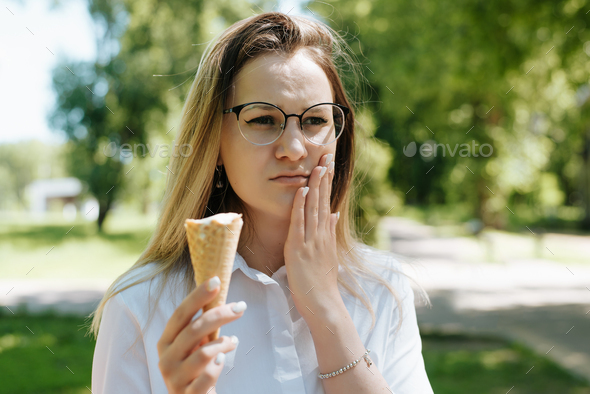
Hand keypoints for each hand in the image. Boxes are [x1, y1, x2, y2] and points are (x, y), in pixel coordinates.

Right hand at [157, 276, 245, 393]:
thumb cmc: (196, 368)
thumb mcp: (194, 345)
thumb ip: (200, 325)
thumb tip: (218, 292)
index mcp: (166, 342)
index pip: (180, 314)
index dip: (197, 296)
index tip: (216, 280)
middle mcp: (166, 359)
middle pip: (193, 330)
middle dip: (220, 314)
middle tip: (241, 307)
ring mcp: (175, 379)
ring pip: (203, 353)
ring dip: (223, 343)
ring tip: (233, 341)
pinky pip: (208, 376)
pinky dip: (218, 366)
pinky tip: (223, 360)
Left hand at [284, 153, 340, 319]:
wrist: (323, 304)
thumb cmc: (322, 284)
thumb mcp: (329, 255)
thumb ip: (330, 233)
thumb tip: (334, 214)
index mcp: (326, 235)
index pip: (327, 203)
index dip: (326, 184)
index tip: (327, 165)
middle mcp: (320, 235)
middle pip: (322, 201)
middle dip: (323, 178)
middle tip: (326, 156)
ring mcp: (311, 241)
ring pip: (313, 208)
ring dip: (315, 186)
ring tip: (317, 166)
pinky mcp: (299, 249)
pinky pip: (299, 223)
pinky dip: (300, 206)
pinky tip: (303, 191)